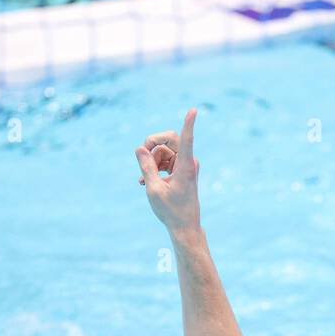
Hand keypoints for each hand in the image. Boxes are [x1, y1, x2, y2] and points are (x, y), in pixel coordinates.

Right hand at [135, 108, 201, 236]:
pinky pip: (166, 158)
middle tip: (141, 159)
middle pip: (168, 138)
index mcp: (185, 166)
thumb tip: (140, 148)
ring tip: (144, 179)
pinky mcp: (182, 169)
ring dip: (152, 160)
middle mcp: (188, 162)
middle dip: (152, 145)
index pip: (186, 139)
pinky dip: (155, 166)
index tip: (194, 109)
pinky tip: (145, 180)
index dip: (188, 123)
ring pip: (164, 150)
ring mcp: (186, 165)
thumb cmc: (171, 210)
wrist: (184, 226)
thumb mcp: (153, 188)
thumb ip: (146, 167)